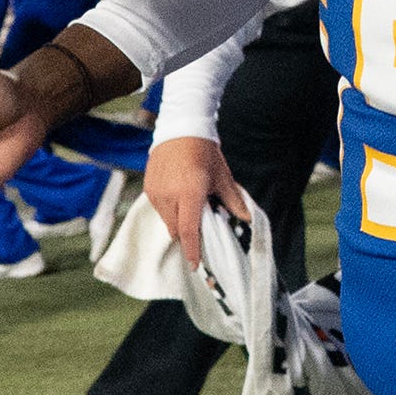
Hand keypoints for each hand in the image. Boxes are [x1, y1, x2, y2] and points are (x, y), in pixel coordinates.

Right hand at [145, 136, 248, 264]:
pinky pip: (160, 209)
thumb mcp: (222, 176)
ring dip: (179, 223)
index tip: (195, 265)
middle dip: (188, 237)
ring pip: (167, 221)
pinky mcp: (148, 189)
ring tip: (192, 209)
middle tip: (201, 234)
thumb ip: (232, 200)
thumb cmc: (204, 152)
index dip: (192, 250)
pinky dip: (171, 211)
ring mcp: (156, 193)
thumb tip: (246, 218)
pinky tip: (181, 198)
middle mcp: (169, 196)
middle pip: (177, 230)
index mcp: (190, 193)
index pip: (189, 230)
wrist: (180, 129)